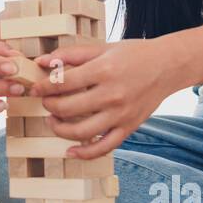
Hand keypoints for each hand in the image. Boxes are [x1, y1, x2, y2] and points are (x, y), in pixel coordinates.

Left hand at [27, 38, 180, 157]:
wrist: (168, 66)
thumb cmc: (133, 54)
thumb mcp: (102, 48)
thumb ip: (70, 54)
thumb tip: (41, 62)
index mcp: (103, 70)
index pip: (62, 83)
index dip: (43, 87)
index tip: (35, 88)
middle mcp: (112, 94)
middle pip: (68, 108)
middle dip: (49, 106)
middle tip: (45, 101)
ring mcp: (121, 114)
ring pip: (81, 132)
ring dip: (59, 130)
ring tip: (52, 121)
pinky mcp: (128, 127)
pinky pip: (104, 147)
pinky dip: (85, 153)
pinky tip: (70, 151)